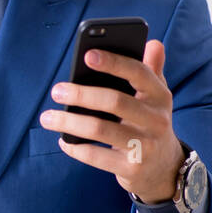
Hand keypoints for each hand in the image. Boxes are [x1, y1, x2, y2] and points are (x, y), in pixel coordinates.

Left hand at [38, 40, 187, 212]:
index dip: (114, 63)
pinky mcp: (133, 169)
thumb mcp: (155, 99)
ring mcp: (146, 146)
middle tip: (56, 90)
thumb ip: (151, 71)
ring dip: (69, 122)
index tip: (87, 55)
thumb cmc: (149, 123)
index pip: (139, 74)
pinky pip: (97, 157)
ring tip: (46, 118)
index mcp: (160, 96)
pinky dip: (76, 148)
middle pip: (115, 101)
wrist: (165, 169)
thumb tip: (153, 43)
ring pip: (101, 130)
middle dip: (82, 94)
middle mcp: (157, 120)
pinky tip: (63, 141)